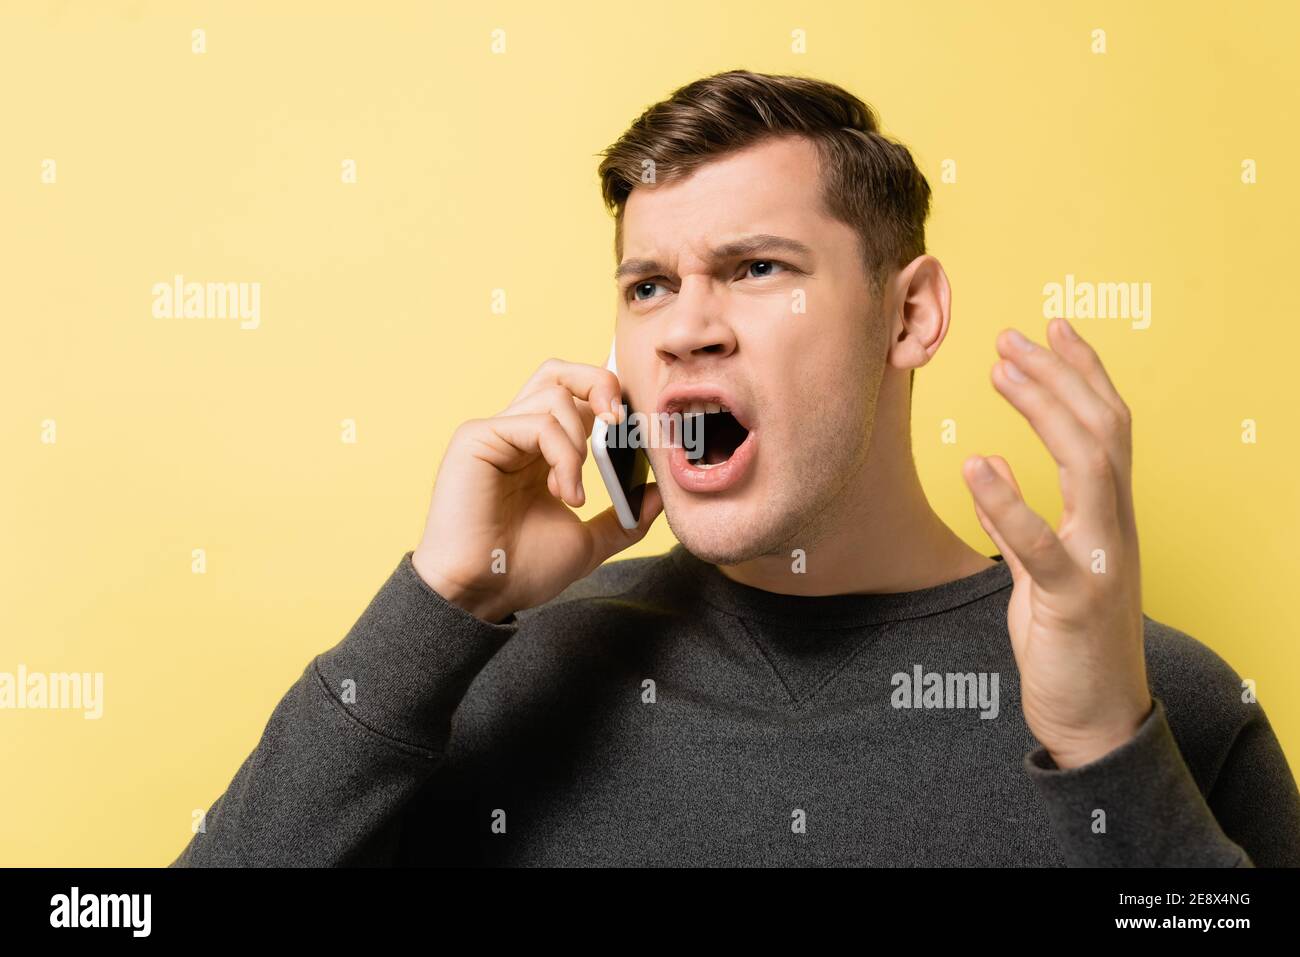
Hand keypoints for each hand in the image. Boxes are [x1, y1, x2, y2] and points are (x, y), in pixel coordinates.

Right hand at [412, 358, 662, 622]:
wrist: (480, 595)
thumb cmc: (520, 571)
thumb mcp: (587, 543)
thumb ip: (623, 519)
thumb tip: (658, 495)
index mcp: (538, 451)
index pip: (575, 398)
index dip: (609, 402)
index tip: (635, 434)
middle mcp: (515, 435)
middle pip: (558, 372)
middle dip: (598, 383)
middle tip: (618, 420)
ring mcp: (495, 433)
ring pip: (554, 395)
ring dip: (579, 444)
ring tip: (574, 494)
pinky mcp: (477, 438)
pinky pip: (538, 423)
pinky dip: (564, 456)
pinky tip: (565, 494)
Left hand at [961, 318, 1152, 768]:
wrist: (1095, 718)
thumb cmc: (1070, 641)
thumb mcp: (1043, 571)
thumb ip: (1021, 523)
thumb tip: (991, 470)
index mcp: (1108, 517)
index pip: (1106, 426)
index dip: (1082, 373)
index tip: (1051, 329)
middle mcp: (1115, 528)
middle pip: (1102, 429)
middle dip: (1059, 374)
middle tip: (1012, 335)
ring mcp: (1101, 561)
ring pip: (1090, 465)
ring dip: (1045, 410)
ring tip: (1002, 370)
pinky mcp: (1073, 601)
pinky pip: (1042, 546)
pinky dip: (1008, 503)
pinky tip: (975, 464)